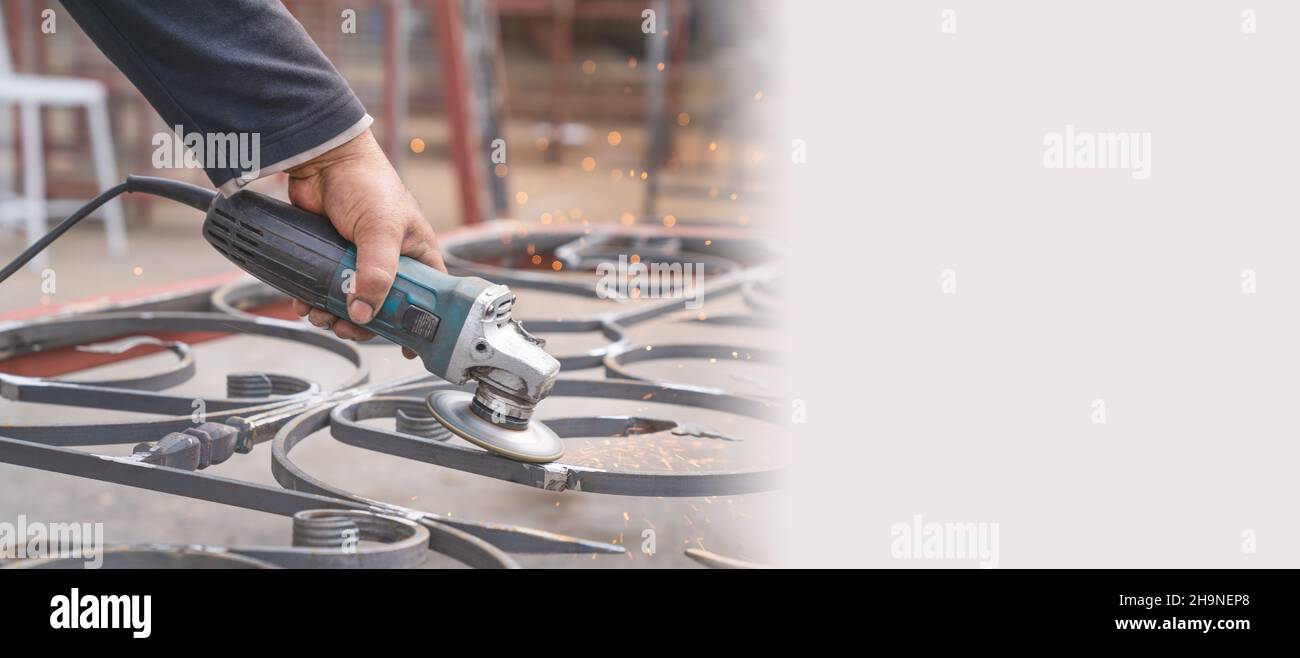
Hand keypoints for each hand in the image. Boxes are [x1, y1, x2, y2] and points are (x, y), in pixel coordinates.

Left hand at [285, 129, 444, 358]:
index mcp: (417, 255)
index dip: (418, 324)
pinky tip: (306, 302)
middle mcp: (392, 262)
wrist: (322, 160)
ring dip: (334, 315)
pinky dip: (315, 300)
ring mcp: (359, 261)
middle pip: (384, 308)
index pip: (428, 299)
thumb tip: (363, 312)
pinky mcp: (332, 258)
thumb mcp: (380, 230)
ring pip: (351, 303)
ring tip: (321, 314)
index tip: (406, 347)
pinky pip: (325, 290)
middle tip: (348, 328)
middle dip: (364, 323)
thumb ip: (376, 271)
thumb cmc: (367, 181)